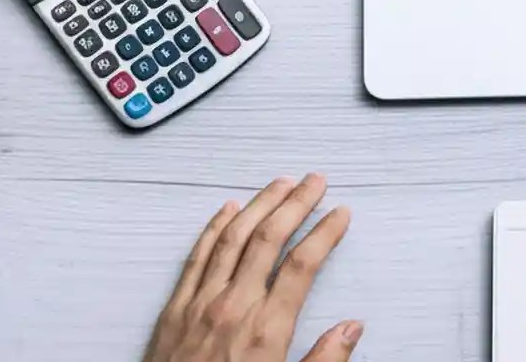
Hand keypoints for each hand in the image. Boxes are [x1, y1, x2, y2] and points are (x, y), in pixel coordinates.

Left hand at [144, 174, 358, 361]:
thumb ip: (324, 361)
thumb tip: (352, 327)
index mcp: (267, 330)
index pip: (302, 265)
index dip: (325, 233)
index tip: (341, 213)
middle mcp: (233, 308)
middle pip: (269, 239)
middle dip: (296, 204)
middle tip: (316, 180)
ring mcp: (199, 305)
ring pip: (233, 239)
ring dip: (259, 205)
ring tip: (280, 183)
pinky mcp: (173, 311)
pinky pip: (196, 258)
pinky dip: (213, 228)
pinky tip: (227, 210)